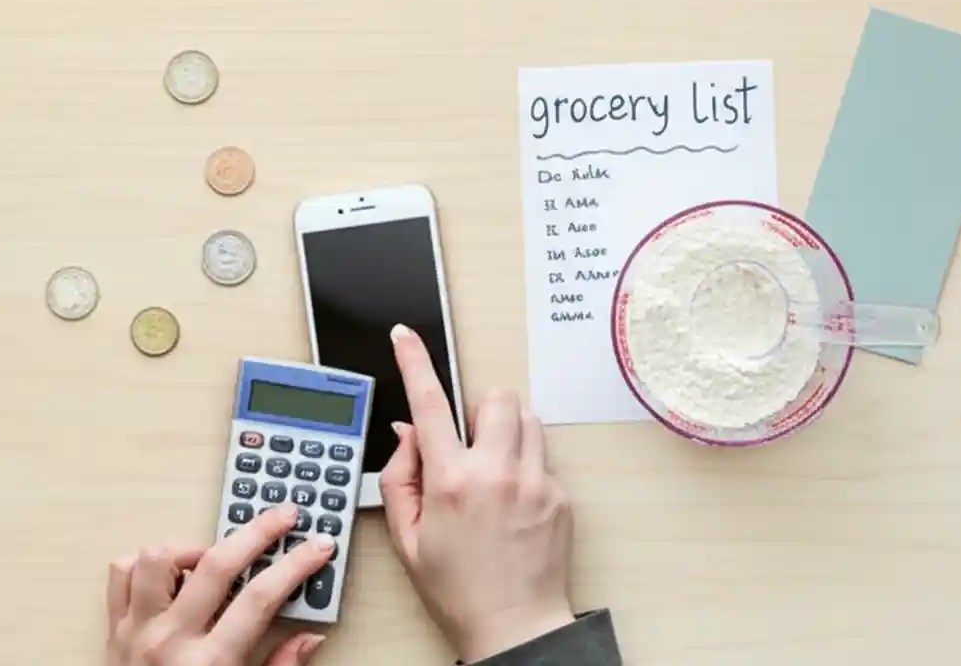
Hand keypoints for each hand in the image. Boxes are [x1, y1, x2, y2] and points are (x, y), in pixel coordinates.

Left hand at [106, 504, 332, 665]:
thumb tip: (310, 637)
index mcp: (209, 665)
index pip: (260, 597)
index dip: (296, 565)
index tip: (318, 546)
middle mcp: (169, 642)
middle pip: (217, 564)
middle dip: (257, 532)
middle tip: (283, 517)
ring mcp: (136, 632)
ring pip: (158, 558)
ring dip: (192, 547)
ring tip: (216, 556)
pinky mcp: (112, 630)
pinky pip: (120, 574)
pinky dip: (146, 563)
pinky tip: (173, 573)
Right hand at [381, 324, 574, 662]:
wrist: (513, 625)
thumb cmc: (457, 588)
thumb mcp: (407, 537)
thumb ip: (399, 477)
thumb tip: (407, 434)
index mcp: (450, 481)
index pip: (429, 403)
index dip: (413, 362)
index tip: (406, 336)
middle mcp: (496, 473)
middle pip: (496, 396)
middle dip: (480, 408)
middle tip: (469, 440)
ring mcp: (535, 482)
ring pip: (526, 419)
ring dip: (506, 431)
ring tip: (494, 472)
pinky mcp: (560, 495)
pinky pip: (542, 457)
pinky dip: (526, 467)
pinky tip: (514, 504)